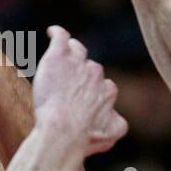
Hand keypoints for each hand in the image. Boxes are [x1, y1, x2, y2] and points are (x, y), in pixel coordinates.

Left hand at [33, 25, 126, 155]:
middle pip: (90, 67)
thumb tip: (118, 121)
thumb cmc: (82, 137)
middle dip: (80, 74)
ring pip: (77, 51)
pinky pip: (61, 37)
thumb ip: (116, 127)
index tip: (80, 99)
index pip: (101, 83)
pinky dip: (57, 33)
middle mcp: (96, 74)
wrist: (63, 129)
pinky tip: (52, 32)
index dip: (89, 90)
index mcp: (107, 90)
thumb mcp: (108, 138)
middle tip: (66, 85)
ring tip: (60, 59)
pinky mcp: (59, 56)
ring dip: (70, 54)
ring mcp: (78, 63)